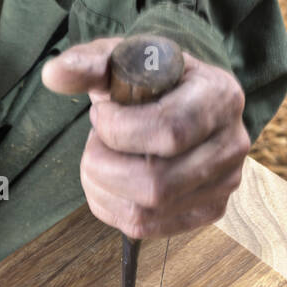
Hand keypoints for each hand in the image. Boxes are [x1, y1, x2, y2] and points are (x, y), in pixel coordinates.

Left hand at [41, 37, 250, 238]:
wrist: (184, 100)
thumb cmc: (153, 78)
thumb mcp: (126, 58)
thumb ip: (89, 63)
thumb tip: (53, 74)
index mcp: (221, 97)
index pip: (170, 131)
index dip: (118, 130)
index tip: (101, 113)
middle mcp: (232, 145)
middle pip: (156, 183)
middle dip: (103, 165)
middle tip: (95, 142)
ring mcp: (224, 185)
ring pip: (146, 211)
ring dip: (102, 188)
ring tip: (100, 160)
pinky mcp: (207, 211)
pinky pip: (146, 228)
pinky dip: (111, 207)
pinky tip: (109, 182)